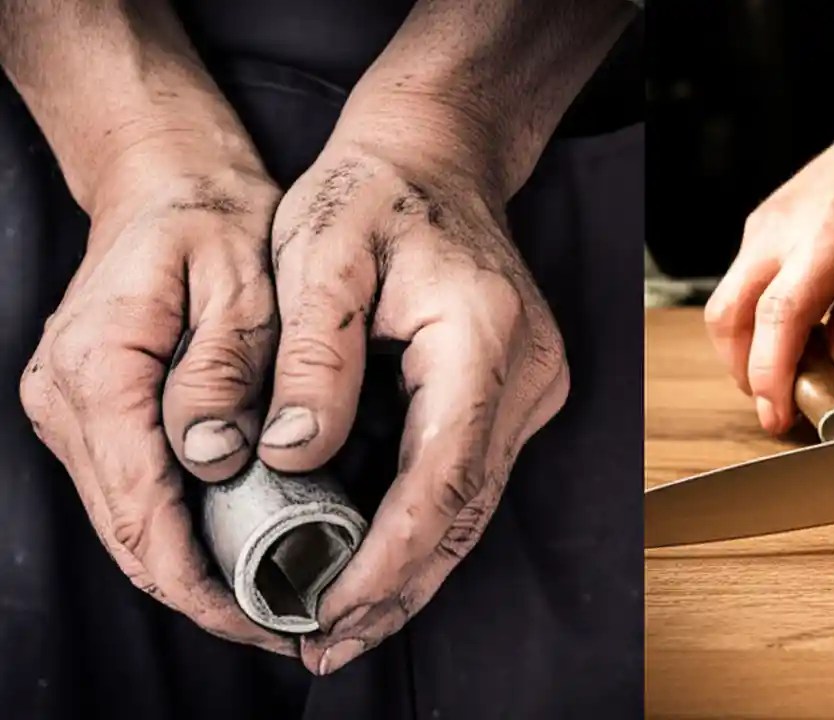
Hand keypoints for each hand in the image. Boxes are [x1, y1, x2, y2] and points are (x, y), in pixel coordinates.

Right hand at [18, 142, 290, 653]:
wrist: (165, 179)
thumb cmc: (211, 219)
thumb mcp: (240, 282)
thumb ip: (224, 371)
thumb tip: (211, 459)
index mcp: (100, 369)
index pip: (140, 512)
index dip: (201, 583)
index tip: (263, 617)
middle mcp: (66, 400)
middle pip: (127, 534)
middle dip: (203, 592)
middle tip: (285, 622)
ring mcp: (70, 409)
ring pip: (127, 522)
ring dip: (193, 568)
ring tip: (272, 592)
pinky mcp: (90, 410)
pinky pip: (132, 491)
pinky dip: (181, 529)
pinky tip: (238, 543)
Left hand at [263, 141, 568, 674]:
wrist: (436, 159)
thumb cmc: (374, 197)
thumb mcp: (319, 257)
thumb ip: (311, 360)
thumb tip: (297, 459)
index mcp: (483, 337)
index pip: (444, 475)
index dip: (389, 556)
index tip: (332, 608)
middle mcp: (527, 373)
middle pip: (468, 510)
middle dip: (398, 587)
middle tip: (326, 643)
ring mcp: (532, 388)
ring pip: (475, 506)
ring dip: (411, 570)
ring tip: (341, 623)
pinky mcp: (516, 395)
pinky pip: (472, 478)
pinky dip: (424, 530)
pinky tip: (375, 564)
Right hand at [704, 102, 833, 434]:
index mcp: (831, 235)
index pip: (779, 314)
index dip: (770, 371)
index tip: (777, 411)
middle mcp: (781, 229)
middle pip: (728, 315)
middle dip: (744, 371)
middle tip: (780, 404)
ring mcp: (761, 228)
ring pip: (726, 306)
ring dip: (749, 350)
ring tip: (795, 370)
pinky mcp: (756, 233)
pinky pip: (739, 289)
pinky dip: (756, 325)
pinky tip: (795, 335)